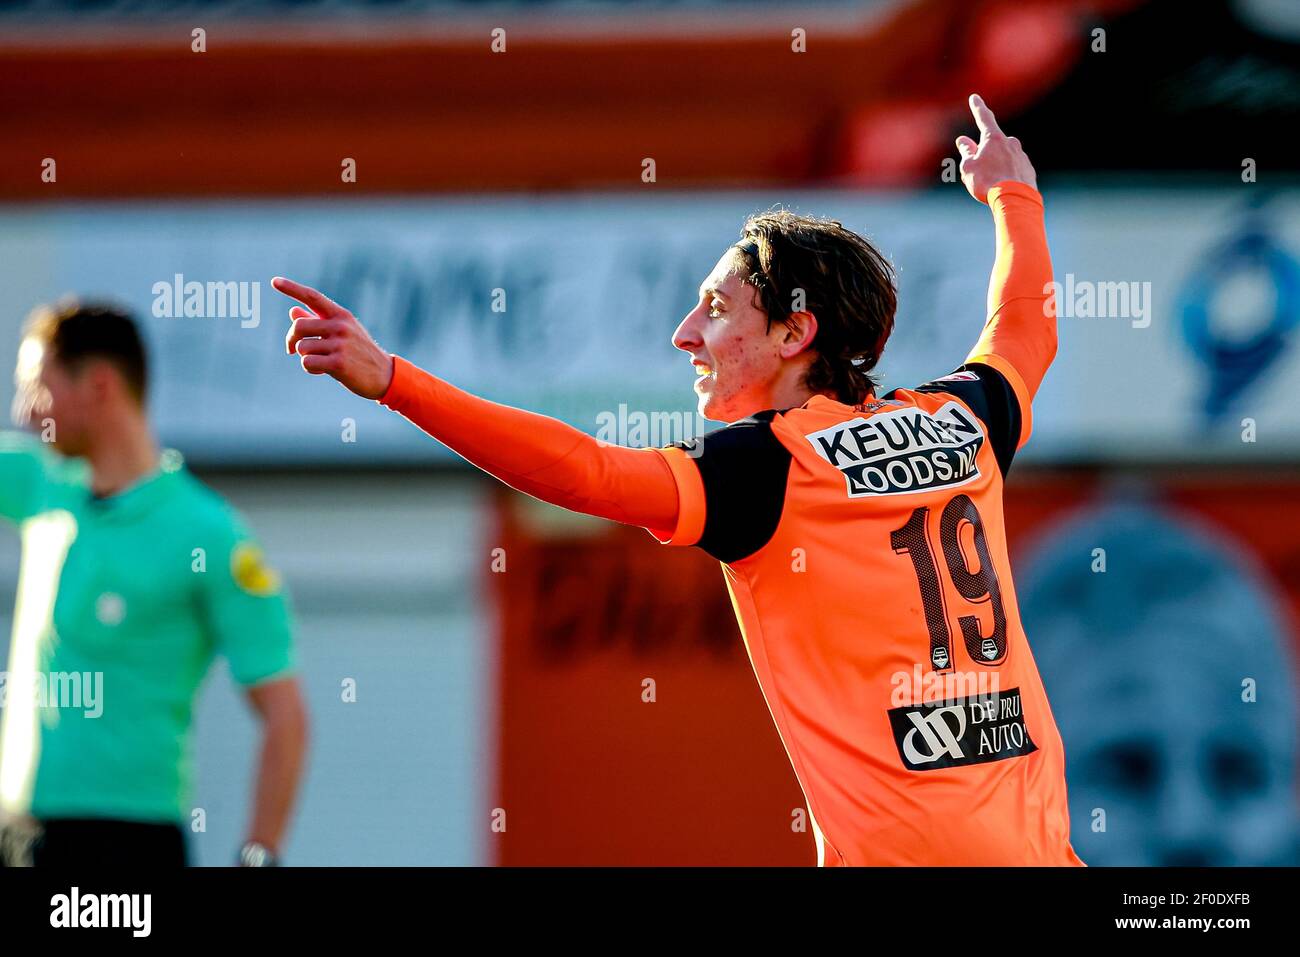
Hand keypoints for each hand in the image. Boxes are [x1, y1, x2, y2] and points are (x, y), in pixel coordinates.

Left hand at [273, 277, 394, 399]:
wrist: (384, 376)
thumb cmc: (360, 353)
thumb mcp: (342, 333)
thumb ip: (317, 322)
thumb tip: (293, 311)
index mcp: (341, 316)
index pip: (313, 297)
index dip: (292, 288)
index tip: (274, 281)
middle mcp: (341, 326)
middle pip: (299, 325)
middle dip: (291, 338)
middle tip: (292, 349)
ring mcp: (340, 344)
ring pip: (302, 347)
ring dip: (304, 357)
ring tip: (319, 362)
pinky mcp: (338, 363)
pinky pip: (307, 362)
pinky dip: (309, 368)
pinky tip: (321, 371)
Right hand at [955, 94, 1036, 203]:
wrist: (1014, 200)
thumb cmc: (987, 182)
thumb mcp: (968, 167)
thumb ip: (966, 152)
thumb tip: (963, 141)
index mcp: (994, 138)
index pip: (984, 118)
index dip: (978, 107)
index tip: (975, 98)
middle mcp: (1010, 143)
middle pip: (993, 143)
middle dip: (984, 152)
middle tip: (976, 167)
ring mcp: (1021, 156)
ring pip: (1004, 158)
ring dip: (995, 166)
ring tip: (990, 184)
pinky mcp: (1029, 170)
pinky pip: (1014, 169)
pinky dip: (1007, 176)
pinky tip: (1002, 189)